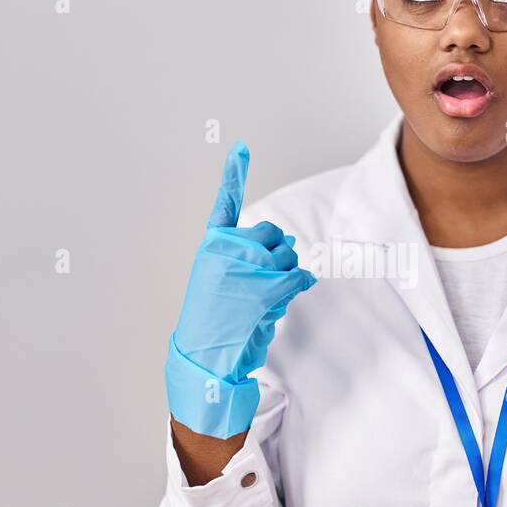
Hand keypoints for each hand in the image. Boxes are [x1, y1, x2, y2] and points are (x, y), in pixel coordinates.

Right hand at [164, 142, 316, 437]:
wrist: (206, 358)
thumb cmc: (217, 324)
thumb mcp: (222, 282)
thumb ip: (249, 259)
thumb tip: (293, 247)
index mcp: (212, 245)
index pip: (226, 202)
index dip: (234, 174)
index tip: (240, 148)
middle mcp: (225, 249)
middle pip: (273, 235)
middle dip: (278, 258)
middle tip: (260, 287)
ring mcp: (244, 266)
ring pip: (288, 256)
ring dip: (286, 278)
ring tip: (262, 301)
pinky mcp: (264, 285)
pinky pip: (297, 276)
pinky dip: (299, 285)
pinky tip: (280, 300)